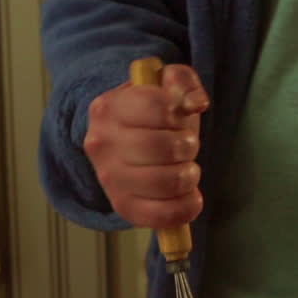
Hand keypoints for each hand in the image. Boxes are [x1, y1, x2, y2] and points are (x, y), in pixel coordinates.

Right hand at [83, 64, 209, 227]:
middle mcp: (102, 144)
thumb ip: (182, 80)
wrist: (123, 141)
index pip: (159, 107)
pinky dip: (185, 208)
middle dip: (188, 145)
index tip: (177, 117)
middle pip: (165, 148)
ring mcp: (110, 179)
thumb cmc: (151, 113)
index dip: (179, 113)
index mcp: (109, 107)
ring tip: (186, 168)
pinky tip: (190, 196)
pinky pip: (161, 216)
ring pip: (166, 182)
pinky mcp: (123, 207)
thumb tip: (195, 103)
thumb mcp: (164, 84)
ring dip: (190, 175)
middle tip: (185, 145)